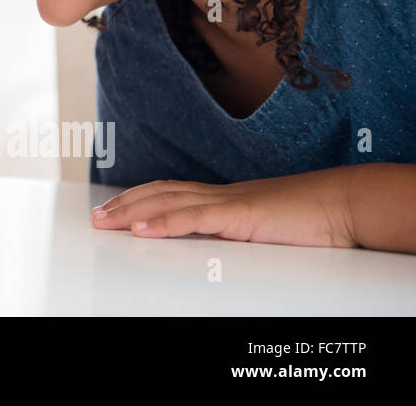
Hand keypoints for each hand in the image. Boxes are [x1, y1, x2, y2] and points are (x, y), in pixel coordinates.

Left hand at [90, 167, 356, 246]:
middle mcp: (219, 195)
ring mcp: (228, 202)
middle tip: (95, 217)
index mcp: (223, 197)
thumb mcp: (261, 228)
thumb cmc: (310, 218)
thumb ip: (234, 232)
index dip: (138, 198)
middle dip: (123, 204)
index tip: (112, 209)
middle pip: (159, 194)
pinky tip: (141, 230)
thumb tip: (212, 246)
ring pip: (168, 202)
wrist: (343, 204)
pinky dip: (163, 223)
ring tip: (105, 221)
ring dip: (131, 212)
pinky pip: (194, 218)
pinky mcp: (240, 215)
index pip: (169, 192)